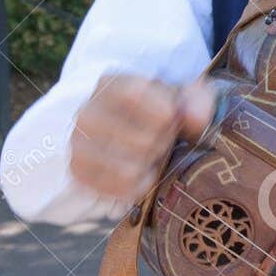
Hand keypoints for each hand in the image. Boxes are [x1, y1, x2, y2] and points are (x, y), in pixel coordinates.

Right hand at [70, 73, 216, 203]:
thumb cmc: (155, 109)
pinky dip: (141, 185)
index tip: (172, 117)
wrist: (123, 129)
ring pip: (130, 170)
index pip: (135, 95)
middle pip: (142, 140)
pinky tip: (142, 171)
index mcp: (110, 84)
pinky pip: (123, 190)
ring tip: (151, 154)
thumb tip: (196, 118)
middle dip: (163, 142)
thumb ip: (195, 101)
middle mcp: (87, 113)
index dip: (165, 112)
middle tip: (163, 137)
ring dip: (151, 165)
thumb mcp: (180, 97)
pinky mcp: (80, 174)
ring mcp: (78, 145)